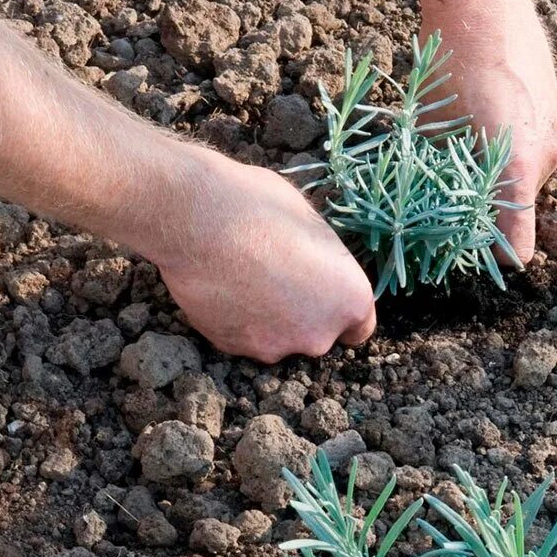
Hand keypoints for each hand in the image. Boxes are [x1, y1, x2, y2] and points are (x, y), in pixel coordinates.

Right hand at [144, 149, 375, 363]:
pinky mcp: (234, 348)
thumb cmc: (259, 208)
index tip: (323, 295)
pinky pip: (242, 337)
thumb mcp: (308, 222)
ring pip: (277, 339)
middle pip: (316, 335)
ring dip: (267, 319)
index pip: (359, 327)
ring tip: (243, 278)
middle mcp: (318, 335)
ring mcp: (274, 347)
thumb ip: (321, 259)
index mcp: (349, 300)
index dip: (339, 310)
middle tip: (276, 277)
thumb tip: (314, 263)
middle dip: (302, 315)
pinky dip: (236, 320)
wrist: (197, 221)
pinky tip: (222, 287)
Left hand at [420, 0, 556, 264]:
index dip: (485, 254)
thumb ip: (437, 177)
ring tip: (458, 148)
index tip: (456, 245)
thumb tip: (423, 210)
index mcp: (518, 169)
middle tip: (443, 190)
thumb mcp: (430, 128)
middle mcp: (547, 156)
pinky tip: (479, 121)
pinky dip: (508, 149)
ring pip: (524, 177)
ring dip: (495, 175)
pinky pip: (532, 148)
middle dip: (484, 208)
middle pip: (517, 210)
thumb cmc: (447, 61)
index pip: (517, 246)